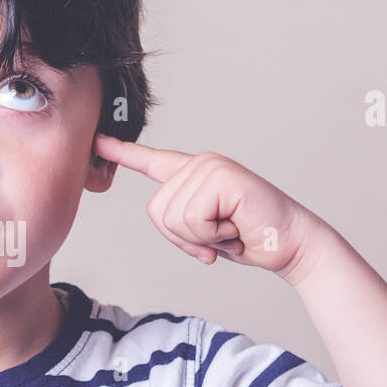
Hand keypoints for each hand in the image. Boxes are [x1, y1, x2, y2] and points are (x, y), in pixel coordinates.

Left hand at [93, 133, 325, 283]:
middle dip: (185, 238)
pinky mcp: (222, 177)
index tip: (98, 140)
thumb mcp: (202, 233)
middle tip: (219, 235)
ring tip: (229, 230)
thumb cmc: (248, 239)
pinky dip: (212, 235)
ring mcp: (211, 167)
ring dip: (202, 238)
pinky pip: (192, 220)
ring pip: (174, 218)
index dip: (123, 153)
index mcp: (193, 175)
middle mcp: (199, 164)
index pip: (151, 161)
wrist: (289, 245)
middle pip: (157, 212)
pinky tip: (234, 228)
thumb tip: (162, 213)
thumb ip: (179, 222)